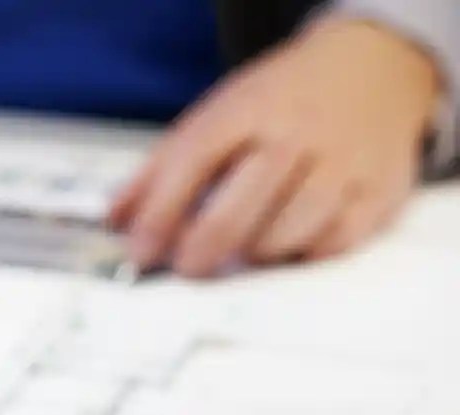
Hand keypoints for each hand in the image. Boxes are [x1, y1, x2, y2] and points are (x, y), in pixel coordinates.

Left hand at [110, 19, 441, 276]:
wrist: (371, 70)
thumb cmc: (278, 103)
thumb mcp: (214, 117)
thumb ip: (159, 170)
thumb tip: (114, 222)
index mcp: (246, 110)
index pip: (191, 164)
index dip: (159, 216)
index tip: (140, 253)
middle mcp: (296, 135)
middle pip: (238, 210)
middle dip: (201, 250)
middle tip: (187, 267)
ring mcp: (341, 164)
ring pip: (284, 237)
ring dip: (252, 255)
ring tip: (242, 247)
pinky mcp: (377, 192)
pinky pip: (331, 246)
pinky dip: (301, 256)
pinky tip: (287, 245)